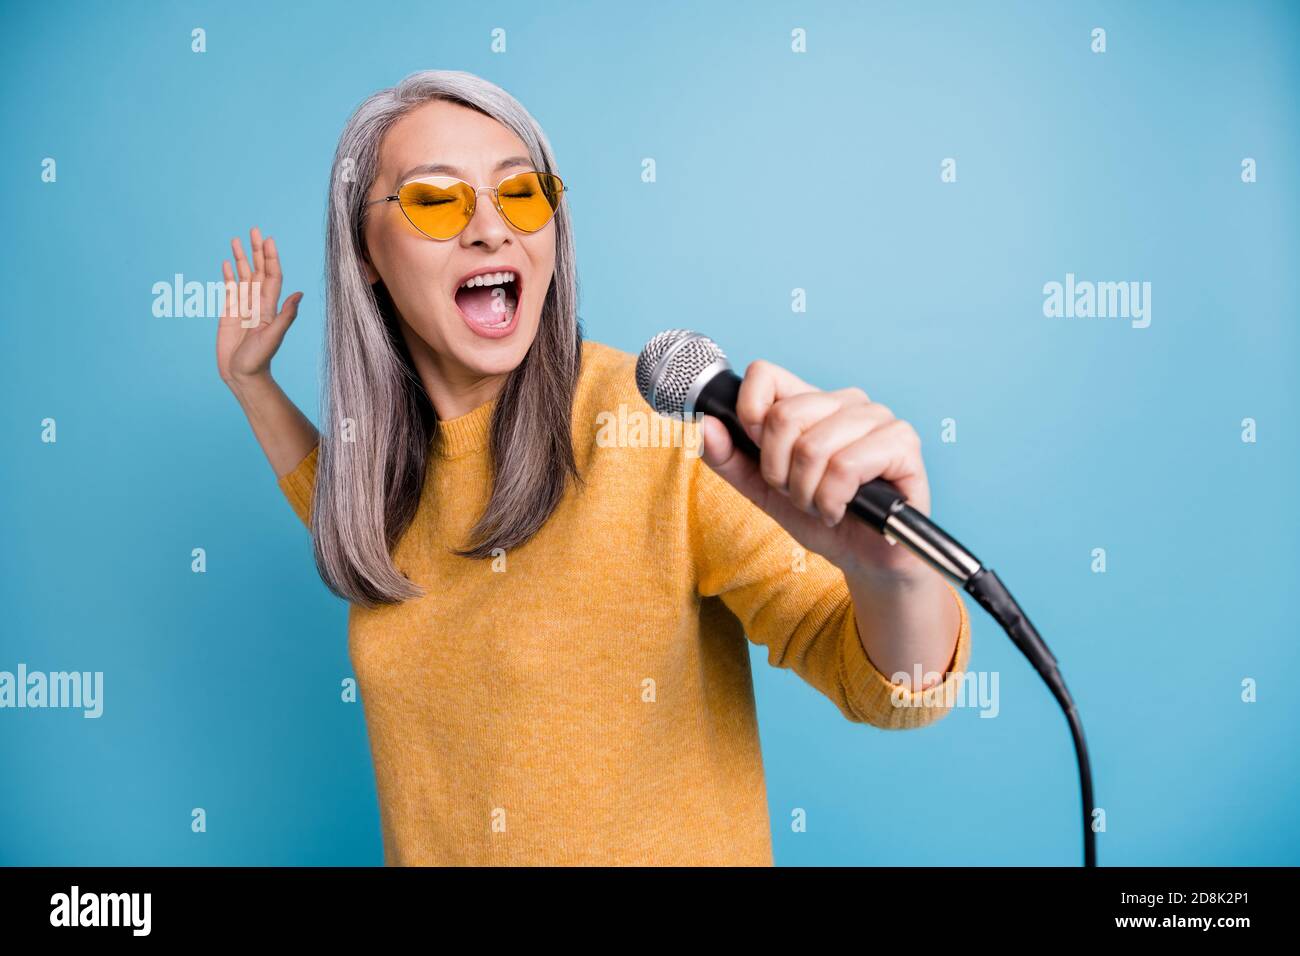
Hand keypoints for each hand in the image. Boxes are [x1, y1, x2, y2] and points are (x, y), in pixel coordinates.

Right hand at [217, 226, 303, 387]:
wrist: (243, 375)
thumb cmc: (260, 360)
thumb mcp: (274, 337)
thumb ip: (285, 316)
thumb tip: (299, 294)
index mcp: (269, 307)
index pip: (271, 276)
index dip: (270, 258)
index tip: (268, 239)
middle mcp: (257, 303)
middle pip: (257, 271)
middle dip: (256, 251)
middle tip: (254, 229)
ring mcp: (242, 307)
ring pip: (242, 277)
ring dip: (241, 258)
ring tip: (236, 240)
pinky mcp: (229, 313)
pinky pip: (229, 289)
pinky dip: (228, 276)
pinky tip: (227, 263)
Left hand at [698, 359, 932, 579]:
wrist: (863, 557)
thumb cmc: (820, 517)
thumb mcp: (762, 490)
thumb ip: (730, 458)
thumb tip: (705, 425)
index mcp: (812, 401)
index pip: (764, 374)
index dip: (750, 417)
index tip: (762, 456)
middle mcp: (846, 401)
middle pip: (784, 417)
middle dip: (780, 472)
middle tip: (799, 493)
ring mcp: (878, 418)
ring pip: (813, 447)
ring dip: (808, 493)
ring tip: (823, 505)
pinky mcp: (903, 443)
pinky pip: (846, 467)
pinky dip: (833, 501)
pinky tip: (842, 510)